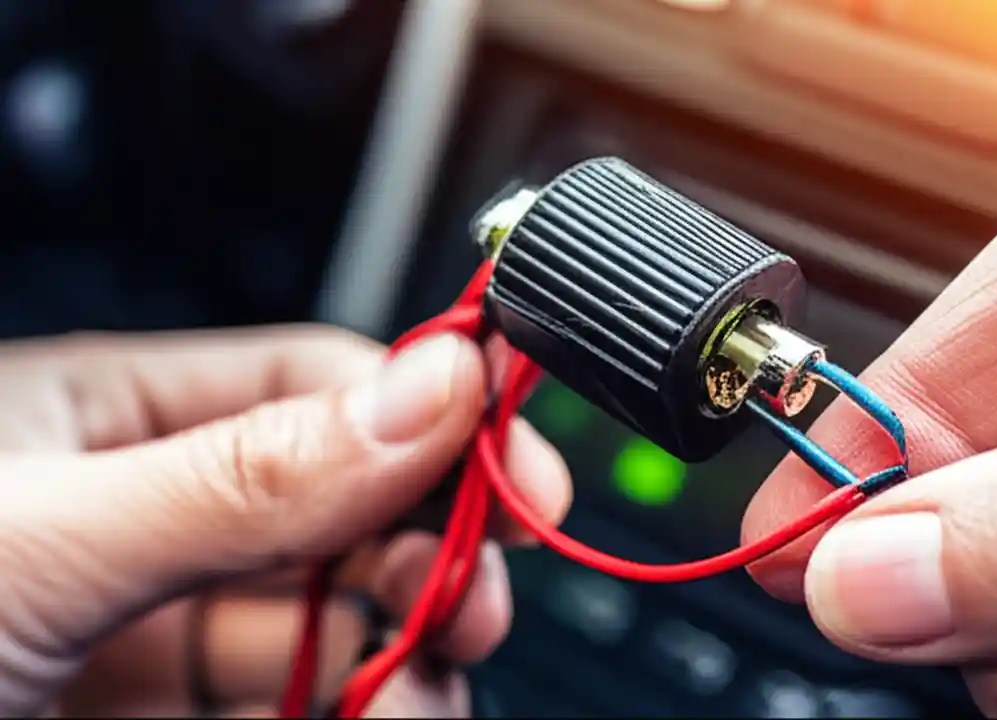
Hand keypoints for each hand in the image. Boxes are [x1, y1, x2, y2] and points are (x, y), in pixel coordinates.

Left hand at [0, 325, 569, 716]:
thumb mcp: (41, 538)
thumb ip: (248, 474)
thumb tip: (427, 392)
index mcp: (99, 422)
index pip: (307, 383)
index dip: (421, 405)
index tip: (509, 445)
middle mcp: (138, 519)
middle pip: (338, 507)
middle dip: (425, 540)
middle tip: (480, 585)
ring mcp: (151, 632)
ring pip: (328, 620)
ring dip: (403, 647)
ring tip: (431, 679)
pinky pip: (295, 701)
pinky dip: (361, 711)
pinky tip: (390, 714)